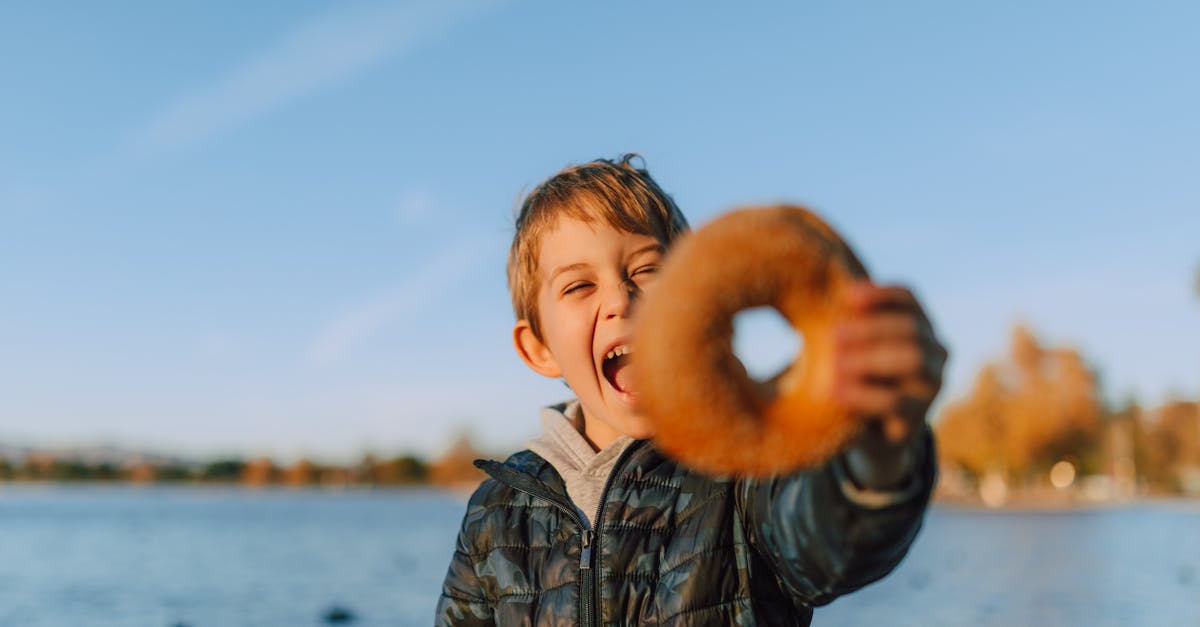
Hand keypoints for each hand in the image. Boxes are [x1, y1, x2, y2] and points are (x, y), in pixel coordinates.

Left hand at [832, 281, 946, 488]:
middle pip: (911, 329)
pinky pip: (896, 401)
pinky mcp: (918, 416)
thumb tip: (820, 296)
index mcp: (919, 325)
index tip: (848, 295)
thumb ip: (847, 327)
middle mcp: (935, 351)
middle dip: (871, 328)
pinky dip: (862, 394)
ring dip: (870, 358)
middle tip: (833, 335)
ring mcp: (933, 385)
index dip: (881, 294)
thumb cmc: (856, 377)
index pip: (909, 299)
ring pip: (912, 360)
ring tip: (834, 364)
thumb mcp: (853, 349)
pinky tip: (834, 392)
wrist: (870, 435)